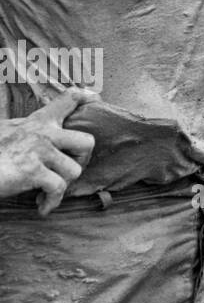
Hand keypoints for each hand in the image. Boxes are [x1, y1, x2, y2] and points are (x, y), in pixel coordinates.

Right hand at [0, 88, 98, 214]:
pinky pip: (58, 189)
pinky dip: (51, 202)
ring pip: (74, 171)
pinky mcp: (33, 172)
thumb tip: (39, 130)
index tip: (95, 99)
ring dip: (63, 187)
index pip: (68, 99)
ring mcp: (40, 152)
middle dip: (82, 160)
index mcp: (38, 120)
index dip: (86, 97)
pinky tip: (42, 206)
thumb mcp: (8, 131)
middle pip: (87, 141)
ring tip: (47, 192)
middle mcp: (44, 133)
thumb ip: (26, 129)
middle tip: (67, 170)